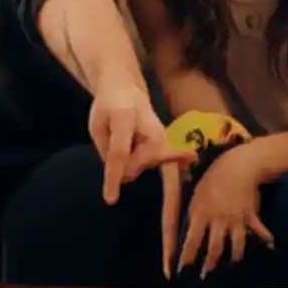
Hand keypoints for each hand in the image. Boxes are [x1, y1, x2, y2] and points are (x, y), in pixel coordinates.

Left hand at [88, 73, 194, 204]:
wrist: (125, 89)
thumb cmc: (107, 108)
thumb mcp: (96, 127)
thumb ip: (107, 152)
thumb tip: (124, 177)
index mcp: (123, 117)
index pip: (119, 152)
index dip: (113, 176)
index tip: (110, 199)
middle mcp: (147, 126)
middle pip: (135, 165)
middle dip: (122, 168)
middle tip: (114, 145)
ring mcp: (160, 134)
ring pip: (143, 166)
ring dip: (132, 163)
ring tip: (127, 139)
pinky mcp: (166, 141)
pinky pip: (171, 157)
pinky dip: (180, 158)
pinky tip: (192, 159)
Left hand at [167, 145, 272, 279]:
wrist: (238, 165)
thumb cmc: (213, 176)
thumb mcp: (197, 193)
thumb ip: (194, 212)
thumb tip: (188, 229)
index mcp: (201, 213)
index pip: (192, 240)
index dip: (187, 256)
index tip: (182, 269)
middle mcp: (218, 220)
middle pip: (215, 248)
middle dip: (210, 264)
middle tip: (205, 275)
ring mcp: (236, 219)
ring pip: (236, 245)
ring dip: (234, 257)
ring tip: (232, 264)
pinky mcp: (251, 216)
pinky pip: (259, 231)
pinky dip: (265, 239)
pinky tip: (270, 247)